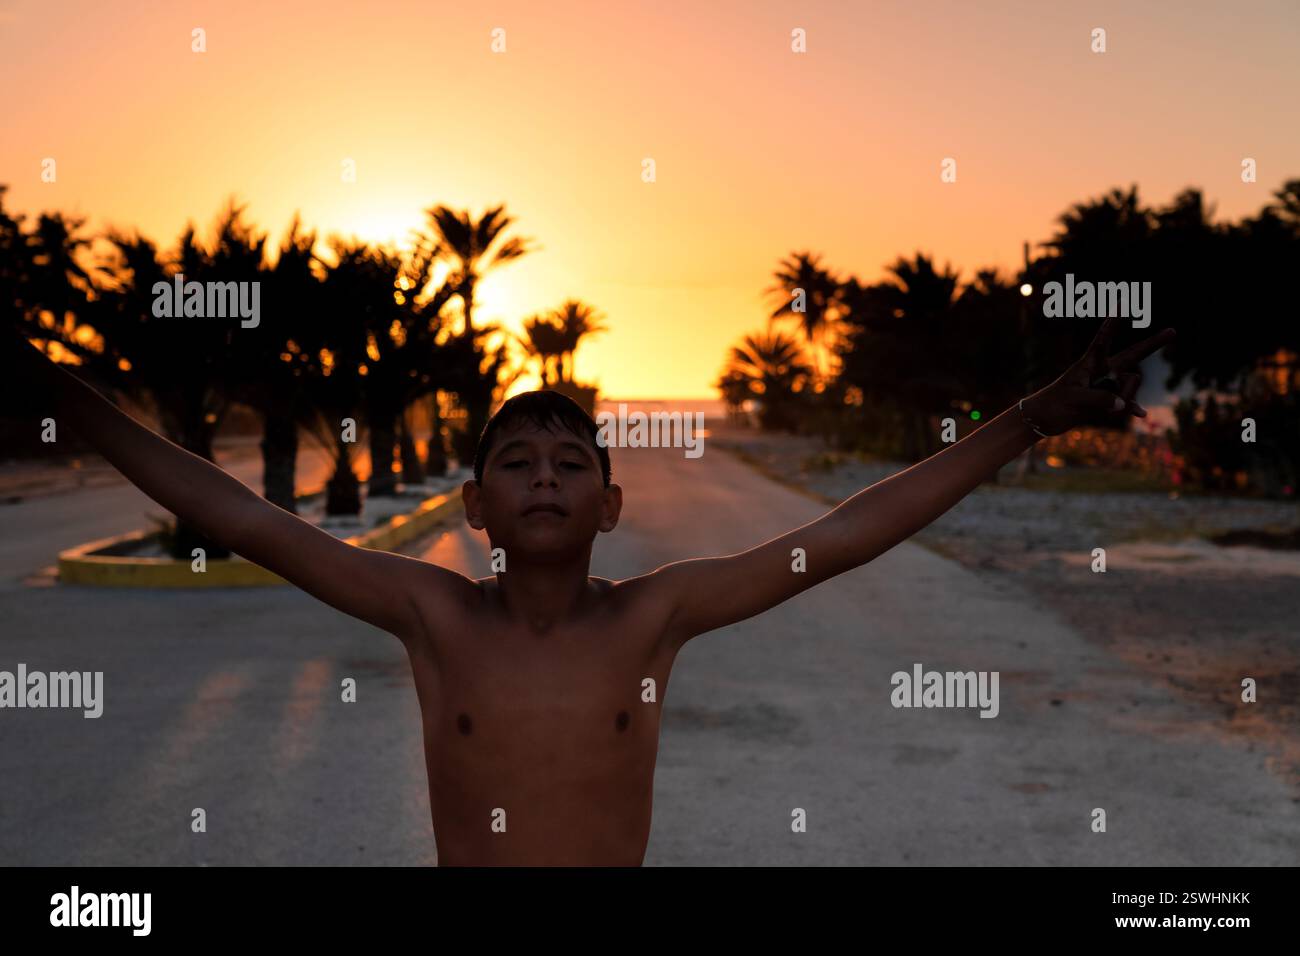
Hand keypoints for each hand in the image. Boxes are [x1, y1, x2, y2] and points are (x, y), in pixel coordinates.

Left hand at [1019, 316, 1175, 437]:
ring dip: (1119, 401)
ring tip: (1096, 409)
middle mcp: (1103, 372)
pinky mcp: (1108, 402)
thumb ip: (1099, 400)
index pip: (1104, 339)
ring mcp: (1108, 386)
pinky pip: (1127, 404)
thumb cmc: (1053, 405)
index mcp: (1090, 363)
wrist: (1043, 420)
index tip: (1121, 304)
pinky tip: (1140, 415)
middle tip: (1174, 331)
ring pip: (1129, 389)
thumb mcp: (1074, 400)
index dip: (1113, 323)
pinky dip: (1131, 409)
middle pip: (1133, 355)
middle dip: (1153, 344)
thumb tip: (1123, 405)